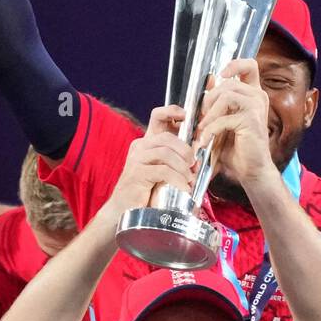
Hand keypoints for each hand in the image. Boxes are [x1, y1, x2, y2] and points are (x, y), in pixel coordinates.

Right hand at [103, 106, 195, 221]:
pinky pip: (163, 171)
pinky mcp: (137, 173)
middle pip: (167, 137)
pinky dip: (177, 179)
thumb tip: (197, 159)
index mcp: (146, 143)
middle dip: (185, 150)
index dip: (172, 111)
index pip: (157, 116)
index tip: (187, 116)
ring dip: (182, 167)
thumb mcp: (161, 171)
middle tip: (193, 164)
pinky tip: (184, 188)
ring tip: (189, 179)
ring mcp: (136, 159)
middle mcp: (140, 147)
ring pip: (166, 153)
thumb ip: (175, 161)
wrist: (123, 210)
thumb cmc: (144, 191)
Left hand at [196, 59, 275, 188]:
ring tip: (202, 130)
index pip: (249, 66)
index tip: (220, 75)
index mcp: (253, 94)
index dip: (234, 64)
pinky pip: (224, 118)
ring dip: (208, 114)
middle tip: (200, 120)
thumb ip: (216, 103)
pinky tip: (205, 142)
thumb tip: (209, 80)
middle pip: (228, 83)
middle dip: (208, 100)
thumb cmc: (236, 148)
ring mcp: (257, 107)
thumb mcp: (222, 121)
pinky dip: (210, 130)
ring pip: (225, 96)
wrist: (251, 171)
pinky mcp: (252, 120)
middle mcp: (258, 97)